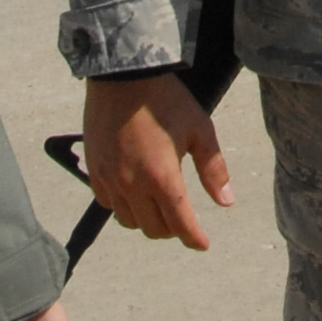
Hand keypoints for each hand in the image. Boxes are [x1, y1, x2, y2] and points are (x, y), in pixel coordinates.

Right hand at [81, 73, 234, 250]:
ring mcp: (110, 180)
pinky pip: (108, 204)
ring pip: (129, 221)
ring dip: (147, 219)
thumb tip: (226, 202)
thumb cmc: (166, 100)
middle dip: (172, 229)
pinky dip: (123, 206)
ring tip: (158, 205)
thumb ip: (214, 169)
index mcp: (163, 177)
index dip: (194, 239)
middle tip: (182, 218)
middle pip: (154, 229)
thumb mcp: (199, 129)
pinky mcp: (94, 171)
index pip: (180, 224)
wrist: (122, 76)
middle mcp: (133, 185)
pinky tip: (133, 191)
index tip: (202, 244)